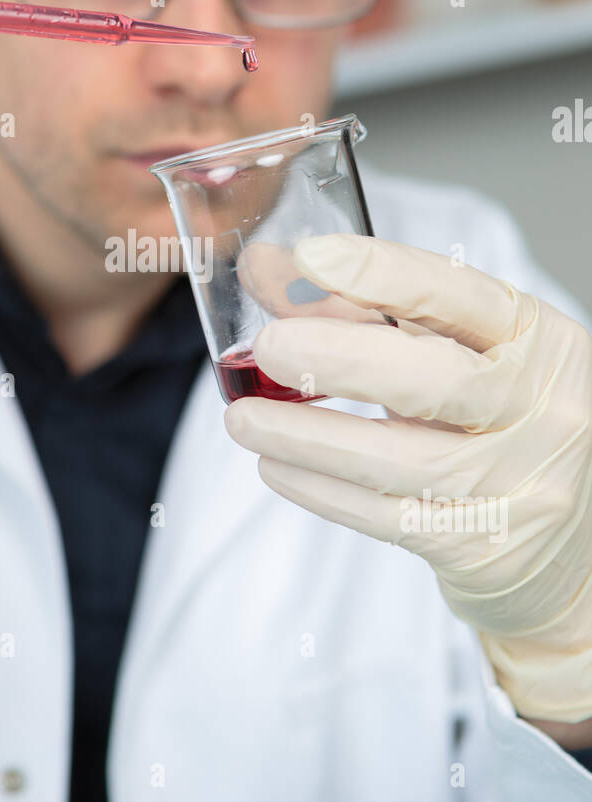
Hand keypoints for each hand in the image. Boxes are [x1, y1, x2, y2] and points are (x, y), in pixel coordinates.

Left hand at [224, 233, 591, 724]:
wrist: (572, 537)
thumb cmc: (502, 423)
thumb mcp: (456, 352)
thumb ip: (360, 309)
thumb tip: (265, 268)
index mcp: (537, 340)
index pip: (460, 296)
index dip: (382, 272)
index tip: (311, 255)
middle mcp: (540, 408)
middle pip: (431, 378)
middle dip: (336, 357)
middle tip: (267, 347)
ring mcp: (516, 483)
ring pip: (398, 459)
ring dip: (305, 436)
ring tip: (242, 420)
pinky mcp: (483, 547)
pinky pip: (386, 516)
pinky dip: (320, 489)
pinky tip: (277, 466)